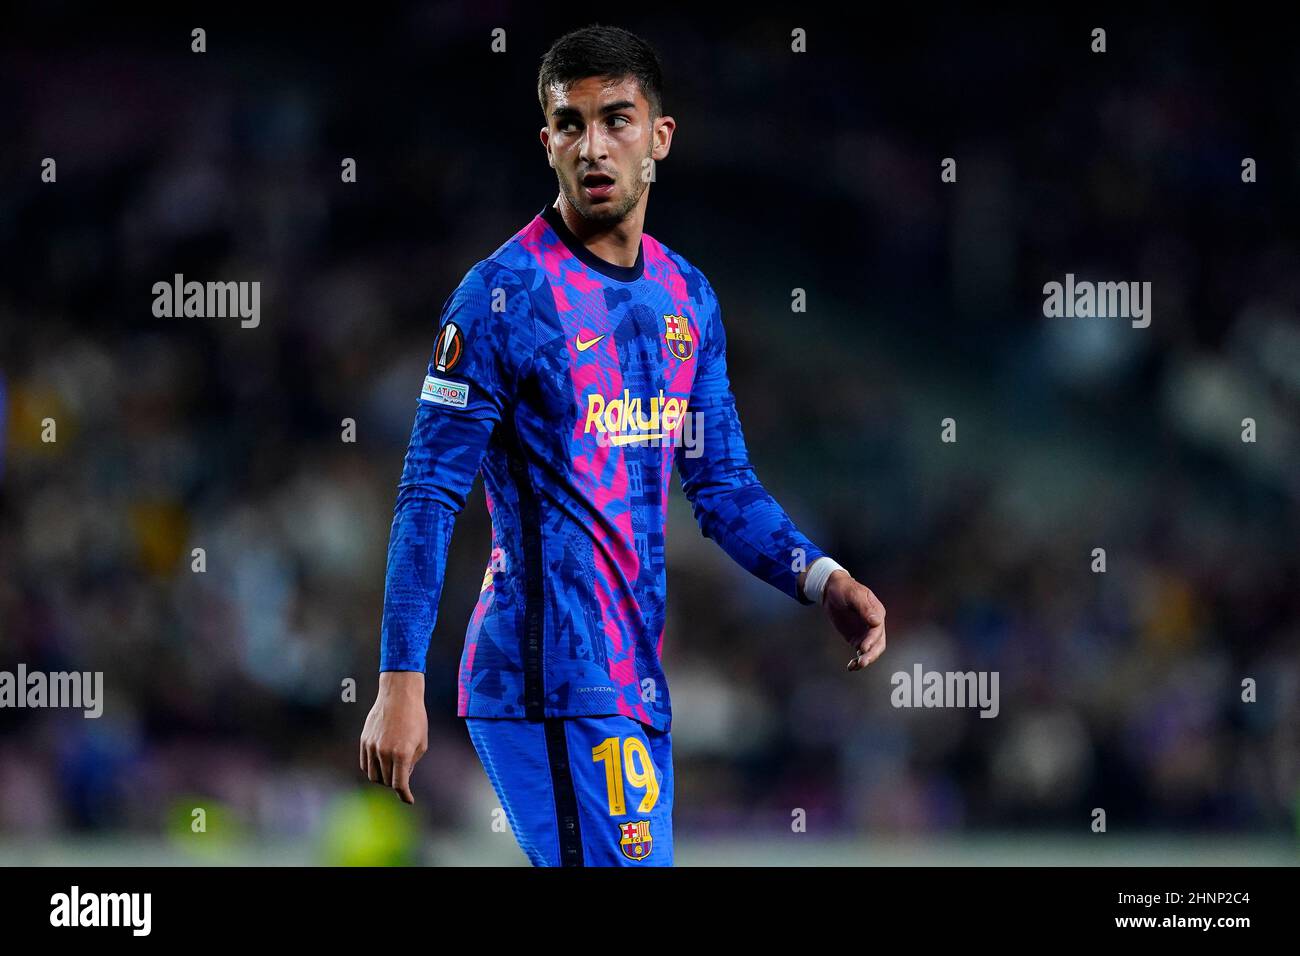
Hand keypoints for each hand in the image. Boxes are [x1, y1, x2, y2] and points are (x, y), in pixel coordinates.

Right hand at [360, 671, 427, 803]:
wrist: (399, 695)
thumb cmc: (415, 718)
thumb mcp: (421, 742)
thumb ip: (411, 763)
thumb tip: (402, 778)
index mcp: (402, 753)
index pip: (399, 785)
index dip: (405, 795)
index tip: (409, 800)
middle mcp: (384, 752)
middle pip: (386, 781)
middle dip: (395, 785)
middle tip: (403, 780)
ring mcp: (372, 747)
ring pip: (374, 776)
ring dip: (383, 779)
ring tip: (392, 772)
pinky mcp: (364, 741)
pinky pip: (365, 764)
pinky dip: (373, 769)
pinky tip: (381, 766)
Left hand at [822, 571, 886, 671]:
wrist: (832, 590)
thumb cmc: (844, 588)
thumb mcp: (853, 594)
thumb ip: (864, 607)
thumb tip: (876, 621)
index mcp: (877, 612)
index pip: (878, 629)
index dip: (872, 640)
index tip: (863, 648)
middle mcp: (875, 624)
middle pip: (878, 643)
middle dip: (871, 654)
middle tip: (862, 662)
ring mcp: (866, 633)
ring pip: (871, 650)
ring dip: (865, 659)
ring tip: (855, 666)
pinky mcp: (857, 638)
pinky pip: (860, 652)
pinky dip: (857, 660)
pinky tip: (851, 666)